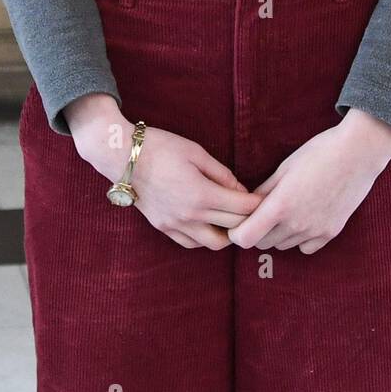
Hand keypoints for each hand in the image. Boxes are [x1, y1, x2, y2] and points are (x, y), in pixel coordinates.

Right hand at [65, 97, 261, 250]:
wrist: (123, 157)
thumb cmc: (161, 147)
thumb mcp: (196, 153)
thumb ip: (221, 174)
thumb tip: (240, 191)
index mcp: (201, 195)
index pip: (241, 209)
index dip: (258, 205)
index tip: (267, 199)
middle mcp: (190, 216)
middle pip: (232, 228)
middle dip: (249, 220)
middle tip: (256, 210)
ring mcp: (175, 225)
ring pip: (213, 244)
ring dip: (227, 233)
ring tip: (232, 218)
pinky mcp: (164, 228)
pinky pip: (192, 243)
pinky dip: (206, 238)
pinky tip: (209, 224)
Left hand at [226, 111, 390, 254]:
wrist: (358, 153)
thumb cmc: (319, 152)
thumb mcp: (285, 167)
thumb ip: (264, 191)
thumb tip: (247, 206)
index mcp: (280, 205)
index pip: (245, 238)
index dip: (237, 231)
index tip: (239, 220)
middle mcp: (296, 224)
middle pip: (262, 243)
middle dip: (257, 230)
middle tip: (262, 211)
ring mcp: (315, 231)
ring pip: (283, 245)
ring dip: (278, 234)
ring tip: (287, 209)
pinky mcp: (331, 233)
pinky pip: (305, 247)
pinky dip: (299, 239)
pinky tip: (304, 218)